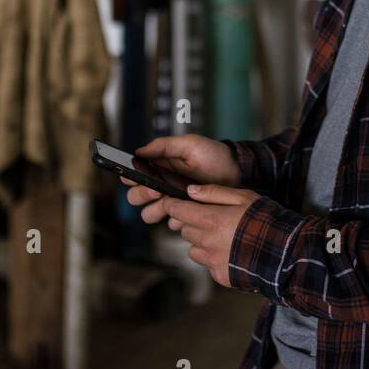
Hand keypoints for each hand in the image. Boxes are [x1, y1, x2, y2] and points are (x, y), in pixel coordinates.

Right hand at [121, 134, 243, 229]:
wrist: (237, 173)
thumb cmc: (214, 156)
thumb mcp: (189, 144)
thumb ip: (164, 146)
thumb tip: (139, 151)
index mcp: (159, 168)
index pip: (133, 176)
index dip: (131, 179)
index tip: (139, 179)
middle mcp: (162, 185)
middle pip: (136, 197)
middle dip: (142, 195)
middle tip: (157, 192)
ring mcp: (173, 201)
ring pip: (150, 213)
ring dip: (155, 211)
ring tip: (168, 203)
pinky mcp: (186, 214)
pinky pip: (172, 223)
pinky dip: (175, 220)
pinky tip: (185, 212)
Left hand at [162, 184, 261, 287]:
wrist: (286, 253)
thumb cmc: (266, 220)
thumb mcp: (244, 197)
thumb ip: (214, 192)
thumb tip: (190, 190)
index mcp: (211, 220)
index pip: (177, 211)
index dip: (173, 205)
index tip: (174, 202)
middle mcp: (207, 242)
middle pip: (183, 229)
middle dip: (191, 222)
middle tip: (210, 217)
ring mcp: (212, 261)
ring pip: (192, 248)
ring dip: (200, 240)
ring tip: (221, 236)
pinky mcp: (218, 275)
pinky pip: (206, 263)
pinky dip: (212, 256)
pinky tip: (230, 251)